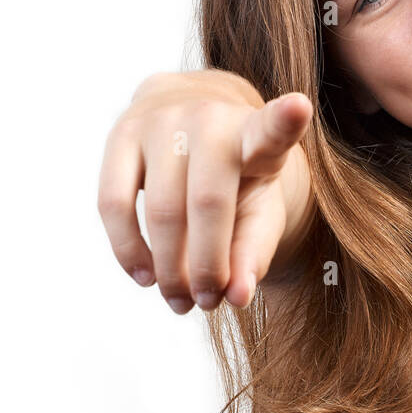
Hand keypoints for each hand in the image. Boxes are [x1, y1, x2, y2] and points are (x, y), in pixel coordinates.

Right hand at [97, 71, 312, 312]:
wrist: (193, 120)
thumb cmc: (235, 173)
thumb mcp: (260, 205)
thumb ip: (254, 250)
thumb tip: (236, 296)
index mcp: (256, 133)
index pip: (272, 128)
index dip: (284, 120)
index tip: (298, 109)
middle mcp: (210, 118)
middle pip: (208, 203)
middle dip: (207, 267)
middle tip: (209, 303)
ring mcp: (162, 121)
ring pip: (160, 211)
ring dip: (169, 269)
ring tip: (181, 301)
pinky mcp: (121, 134)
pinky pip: (114, 204)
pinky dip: (128, 250)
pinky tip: (145, 276)